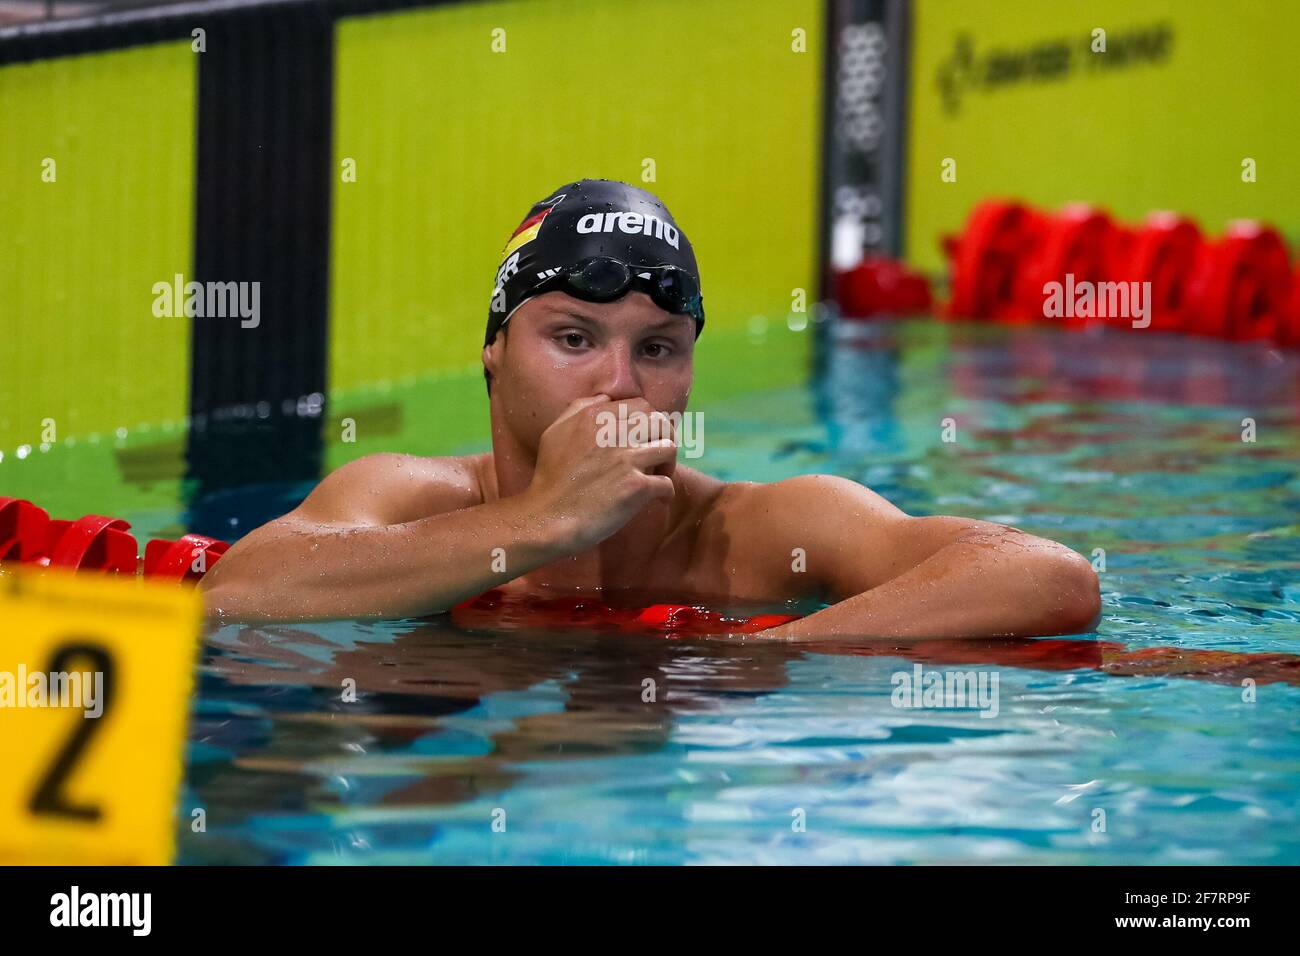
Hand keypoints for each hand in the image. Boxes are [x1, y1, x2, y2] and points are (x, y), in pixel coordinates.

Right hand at [524, 394, 677, 550]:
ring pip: (669, 448)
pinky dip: (665, 493)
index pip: (640, 405)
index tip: (644, 436)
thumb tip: (604, 398)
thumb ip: (578, 409)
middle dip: (664, 436)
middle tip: (658, 455)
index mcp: (595, 416)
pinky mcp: (636, 486)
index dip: (647, 420)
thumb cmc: (549, 478)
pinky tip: (658, 500)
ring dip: (668, 463)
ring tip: (659, 475)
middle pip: (660, 422)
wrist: (547, 518)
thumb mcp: (554, 432)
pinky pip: (666, 483)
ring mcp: (626, 459)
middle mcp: (613, 432)